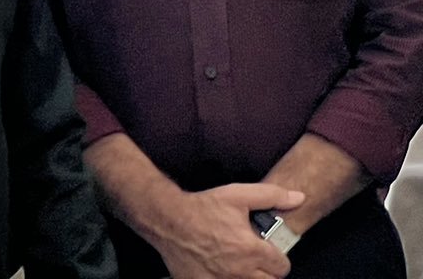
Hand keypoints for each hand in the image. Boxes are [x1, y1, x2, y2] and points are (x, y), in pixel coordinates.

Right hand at [154, 183, 303, 278]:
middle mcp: (241, 271)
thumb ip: (271, 196)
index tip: (266, 251)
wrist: (166, 218)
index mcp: (251, 251)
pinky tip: (220, 270)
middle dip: (265, 271)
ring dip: (248, 277)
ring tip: (238, 265)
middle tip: (253, 259)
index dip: (276, 257)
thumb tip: (299, 197)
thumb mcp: (237, 195)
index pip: (282, 267)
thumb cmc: (202, 208)